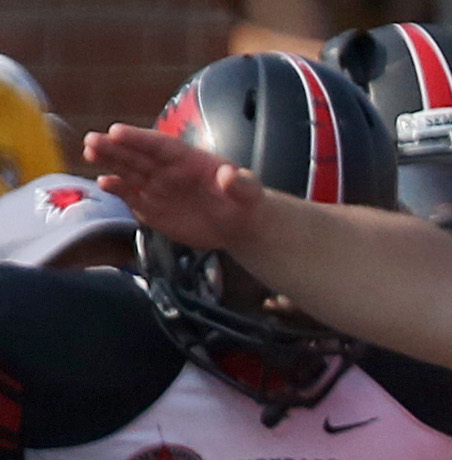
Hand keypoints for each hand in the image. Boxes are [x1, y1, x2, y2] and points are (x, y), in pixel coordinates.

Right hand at [85, 125, 265, 250]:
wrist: (238, 223)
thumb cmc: (243, 201)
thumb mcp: (249, 192)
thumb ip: (241, 183)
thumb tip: (230, 175)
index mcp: (187, 158)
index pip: (159, 145)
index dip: (139, 138)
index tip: (117, 131)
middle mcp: (167, 169)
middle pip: (137, 155)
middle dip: (114, 147)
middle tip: (92, 140)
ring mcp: (157, 187)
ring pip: (129, 171)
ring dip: (109, 162)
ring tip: (90, 153)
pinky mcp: (152, 207)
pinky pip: (132, 196)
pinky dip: (118, 190)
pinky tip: (104, 184)